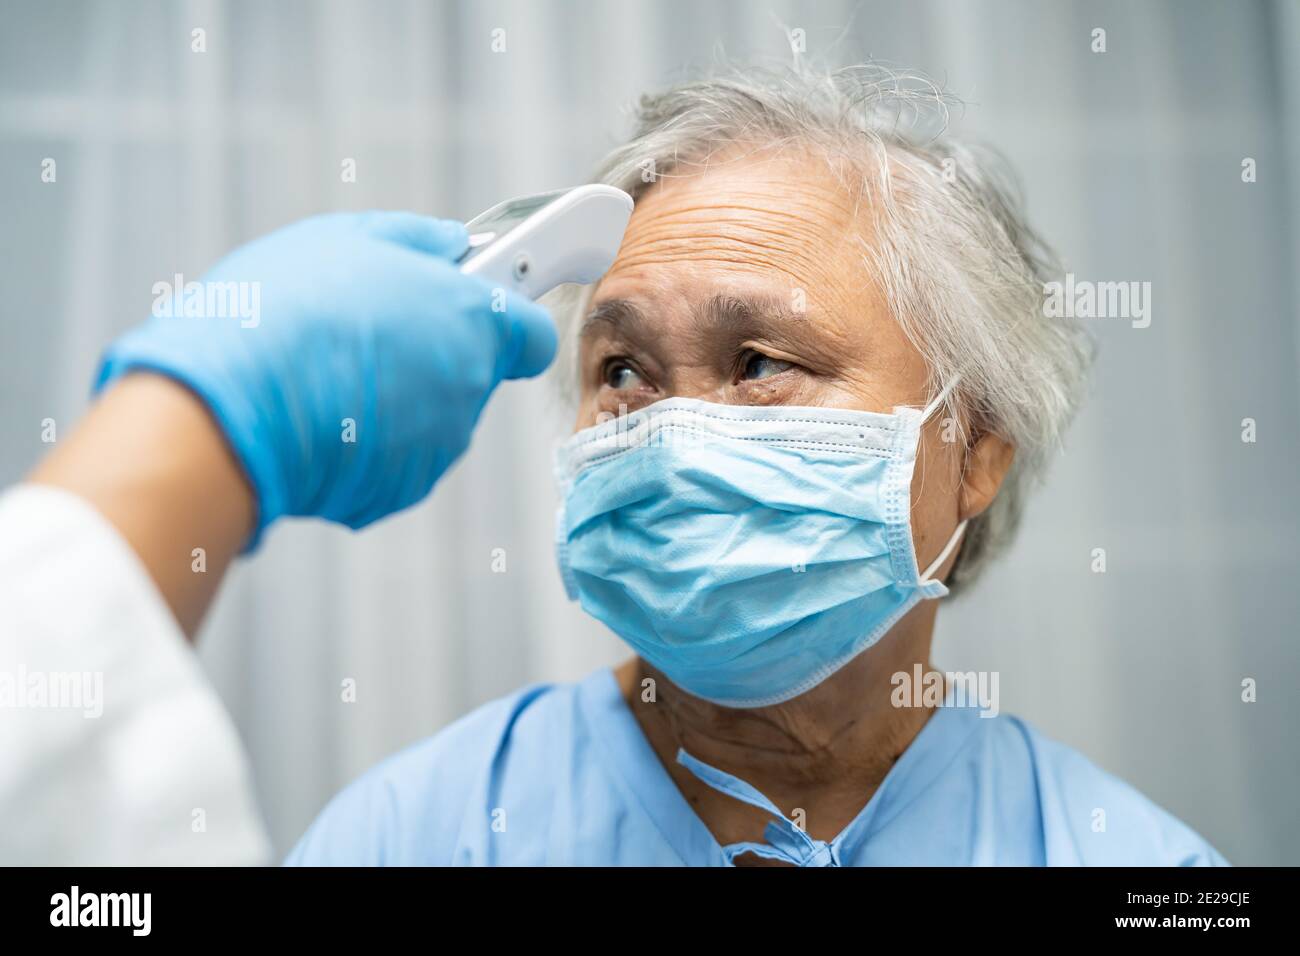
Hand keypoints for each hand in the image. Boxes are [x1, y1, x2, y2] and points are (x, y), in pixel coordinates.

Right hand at [95, 211, 555, 547]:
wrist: (226, 409)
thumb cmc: (285, 310)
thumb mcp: (349, 238)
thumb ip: (417, 240)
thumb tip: (451, 246)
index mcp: (473, 322)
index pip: (532, 335)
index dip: (507, 322)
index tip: (477, 311)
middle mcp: (469, 390)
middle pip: (470, 372)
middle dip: (430, 352)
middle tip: (364, 331)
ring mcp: (437, 447)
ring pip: (429, 416)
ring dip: (393, 396)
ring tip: (325, 371)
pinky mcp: (398, 490)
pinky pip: (391, 458)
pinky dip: (362, 440)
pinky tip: (316, 415)